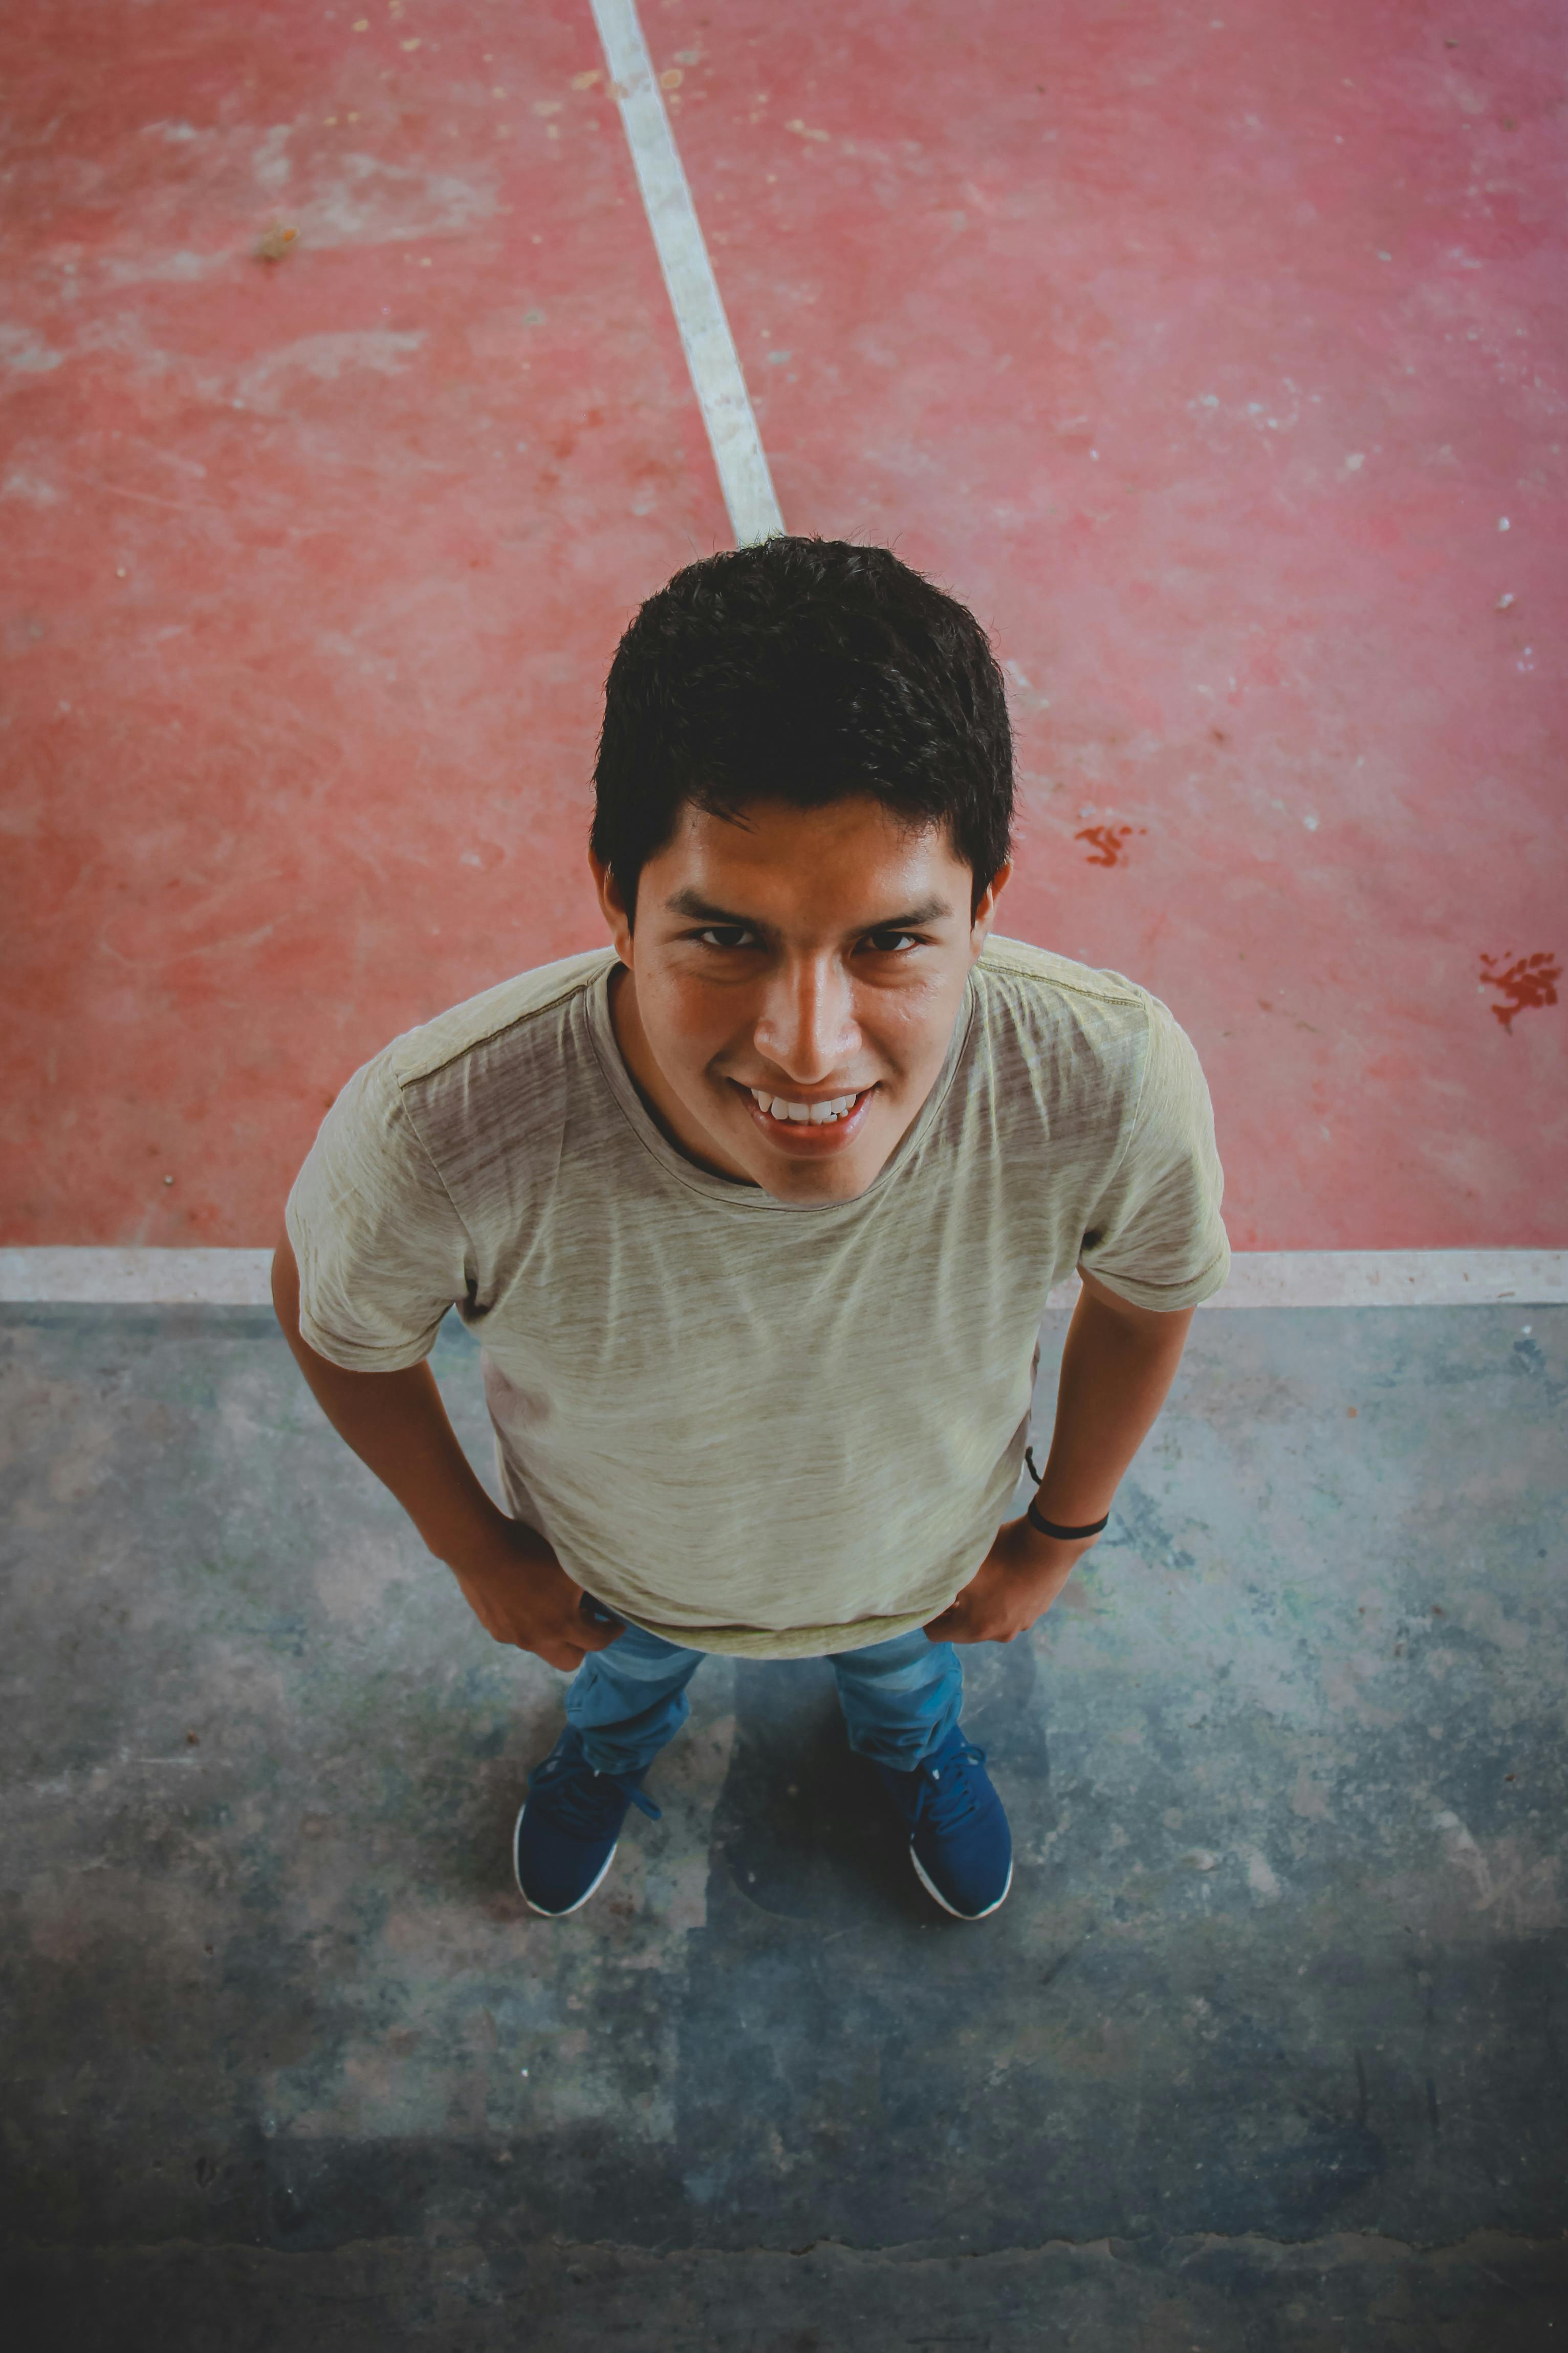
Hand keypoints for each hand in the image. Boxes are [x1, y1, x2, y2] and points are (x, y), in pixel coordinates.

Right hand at [445, 1515, 622, 1670]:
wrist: (480, 1547)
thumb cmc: (529, 1549)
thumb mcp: (570, 1565)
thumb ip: (589, 1585)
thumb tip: (604, 1592)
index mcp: (562, 1624)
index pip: (597, 1643)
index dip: (611, 1633)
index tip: (615, 1625)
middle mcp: (537, 1638)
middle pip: (569, 1661)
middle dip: (581, 1646)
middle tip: (584, 1621)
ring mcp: (512, 1636)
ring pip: (541, 1646)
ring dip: (551, 1633)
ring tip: (551, 1605)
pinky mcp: (493, 1628)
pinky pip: (516, 1634)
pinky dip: (526, 1623)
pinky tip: (523, 1598)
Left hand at [923, 1515, 1094, 1645]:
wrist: (1051, 1542)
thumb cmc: (1001, 1554)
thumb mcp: (959, 1566)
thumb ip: (934, 1583)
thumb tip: (913, 1589)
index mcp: (975, 1628)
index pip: (936, 1633)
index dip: (926, 1615)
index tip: (926, 1596)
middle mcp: (999, 1634)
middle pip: (963, 1629)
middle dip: (952, 1611)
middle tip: (949, 1585)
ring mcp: (1022, 1624)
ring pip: (988, 1620)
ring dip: (979, 1606)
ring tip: (978, 1578)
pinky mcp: (1038, 1611)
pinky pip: (1010, 1611)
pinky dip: (1002, 1600)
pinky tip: (1004, 1576)